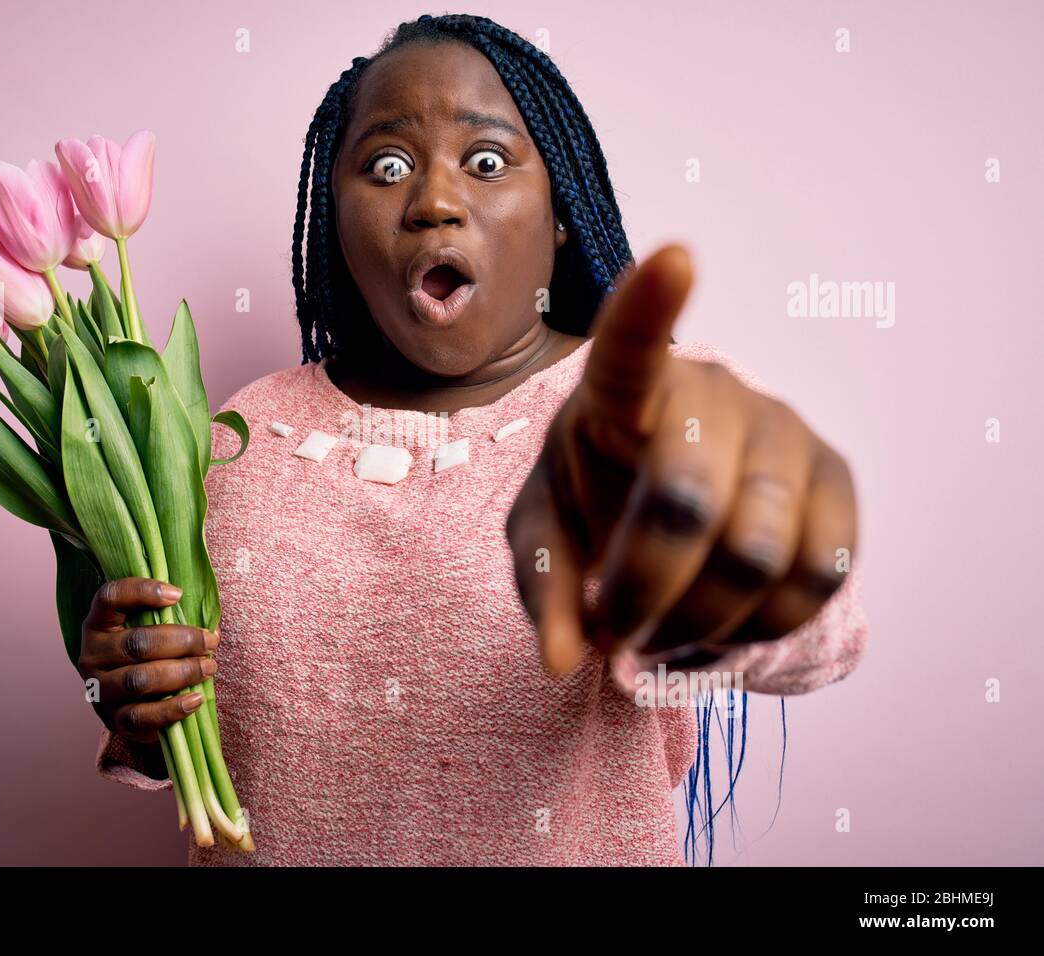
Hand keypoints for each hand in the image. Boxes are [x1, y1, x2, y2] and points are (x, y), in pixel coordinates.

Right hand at [77, 577, 219, 741]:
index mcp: (98, 624)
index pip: (110, 597)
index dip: (142, 591)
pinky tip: (196, 699)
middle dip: (182, 641)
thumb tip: (209, 626)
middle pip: (136, 643)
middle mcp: (91, 655)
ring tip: (208, 667)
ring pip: (139, 680)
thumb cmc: (151, 656)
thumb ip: (170, 619)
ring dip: (181, 672)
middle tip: (210, 642)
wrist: (137, 704)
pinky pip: (141, 716)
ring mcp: (99, 689)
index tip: (178, 594)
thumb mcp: (152, 630)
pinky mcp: (112, 720)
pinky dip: (172, 709)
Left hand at [506, 245, 857, 676]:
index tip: (675, 257)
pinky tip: (723, 627)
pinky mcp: (839, 481)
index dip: (652, 305)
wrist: (680, 504)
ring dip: (700, 624)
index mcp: (624, 390)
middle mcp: (714, 394)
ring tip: (663, 637)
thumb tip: (561, 663)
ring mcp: (786, 431)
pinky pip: (818, 576)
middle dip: (644, 593)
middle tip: (617, 633)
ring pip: (757, 556)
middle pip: (687, 502)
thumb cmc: (599, 499)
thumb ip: (543, 587)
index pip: (633, 343)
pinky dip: (763, 629)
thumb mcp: (549, 537)